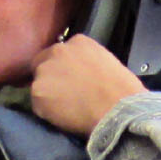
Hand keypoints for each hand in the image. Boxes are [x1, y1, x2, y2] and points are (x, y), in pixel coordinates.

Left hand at [30, 35, 145, 136]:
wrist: (116, 110)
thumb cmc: (121, 91)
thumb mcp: (107, 62)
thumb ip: (88, 62)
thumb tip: (82, 73)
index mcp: (77, 42)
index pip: (61, 52)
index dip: (63, 68)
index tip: (70, 80)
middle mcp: (57, 51)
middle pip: (43, 63)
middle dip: (51, 77)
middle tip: (64, 95)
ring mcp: (45, 72)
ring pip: (40, 84)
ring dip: (48, 95)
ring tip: (65, 109)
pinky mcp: (38, 93)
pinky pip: (39, 105)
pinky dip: (47, 112)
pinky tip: (63, 117)